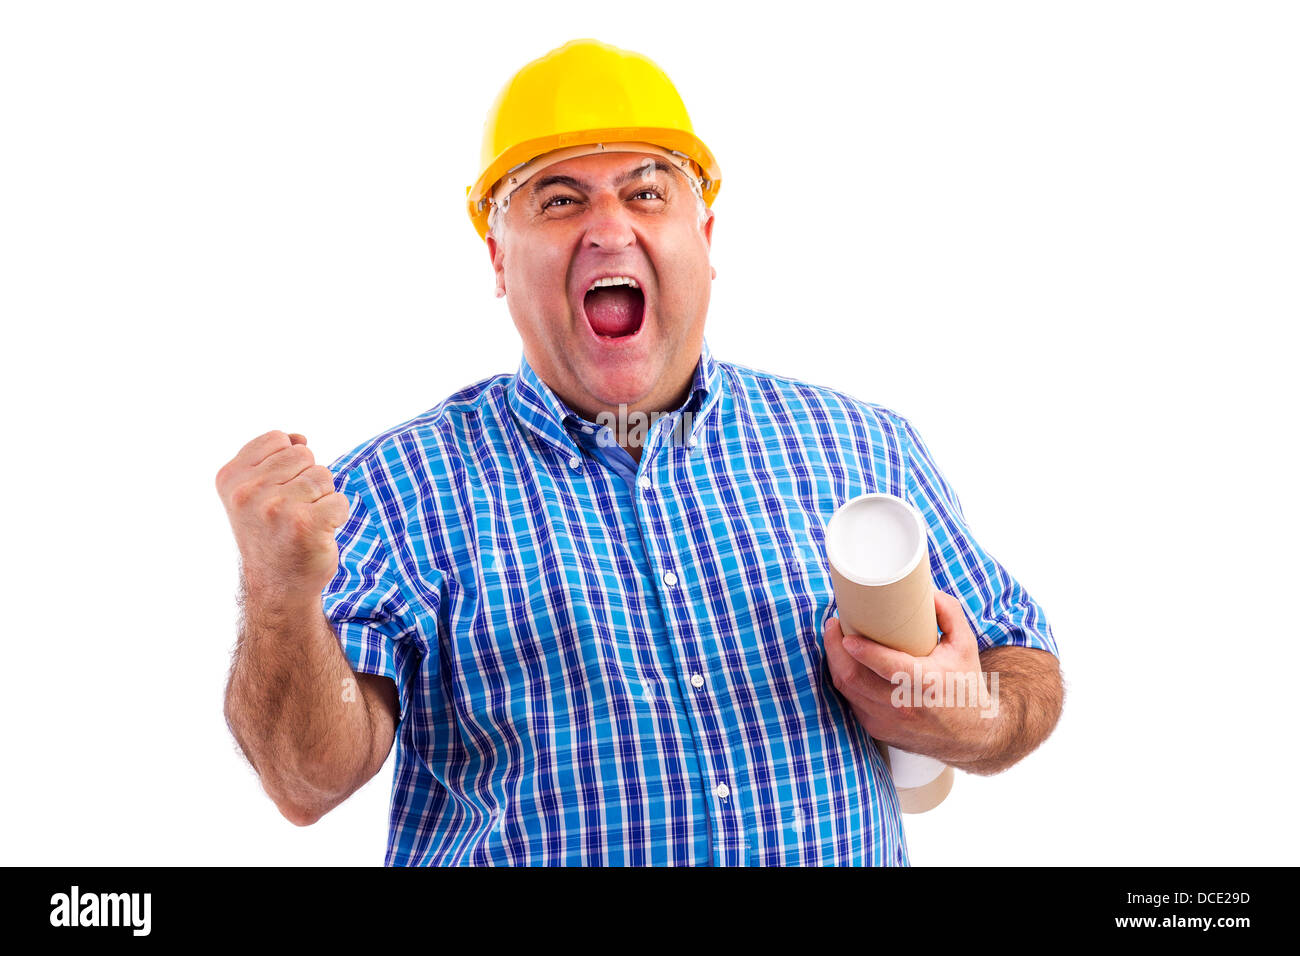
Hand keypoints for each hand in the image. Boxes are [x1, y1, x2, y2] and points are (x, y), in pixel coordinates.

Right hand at [215, 430, 349, 601]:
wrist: (278, 586)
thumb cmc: (272, 533)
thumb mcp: (257, 491)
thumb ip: (274, 458)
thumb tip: (299, 437)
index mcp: (230, 477)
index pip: (279, 440)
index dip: (288, 465)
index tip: (276, 495)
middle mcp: (247, 492)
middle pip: (304, 454)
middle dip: (307, 480)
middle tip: (292, 512)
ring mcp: (274, 508)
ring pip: (323, 476)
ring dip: (322, 499)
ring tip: (303, 523)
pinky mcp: (304, 525)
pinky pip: (339, 500)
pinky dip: (337, 516)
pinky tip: (319, 534)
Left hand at [823, 589, 997, 765]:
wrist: (971, 734)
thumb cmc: (965, 683)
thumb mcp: (965, 645)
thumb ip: (948, 612)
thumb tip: (924, 588)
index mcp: (928, 683)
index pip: (890, 668)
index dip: (864, 651)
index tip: (846, 633)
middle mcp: (904, 706)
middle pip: (855, 679)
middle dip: (835, 649)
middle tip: (833, 625)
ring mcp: (888, 722)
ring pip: (848, 690)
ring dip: (836, 662)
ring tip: (835, 639)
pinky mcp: (878, 730)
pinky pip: (851, 702)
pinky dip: (845, 680)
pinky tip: (844, 663)